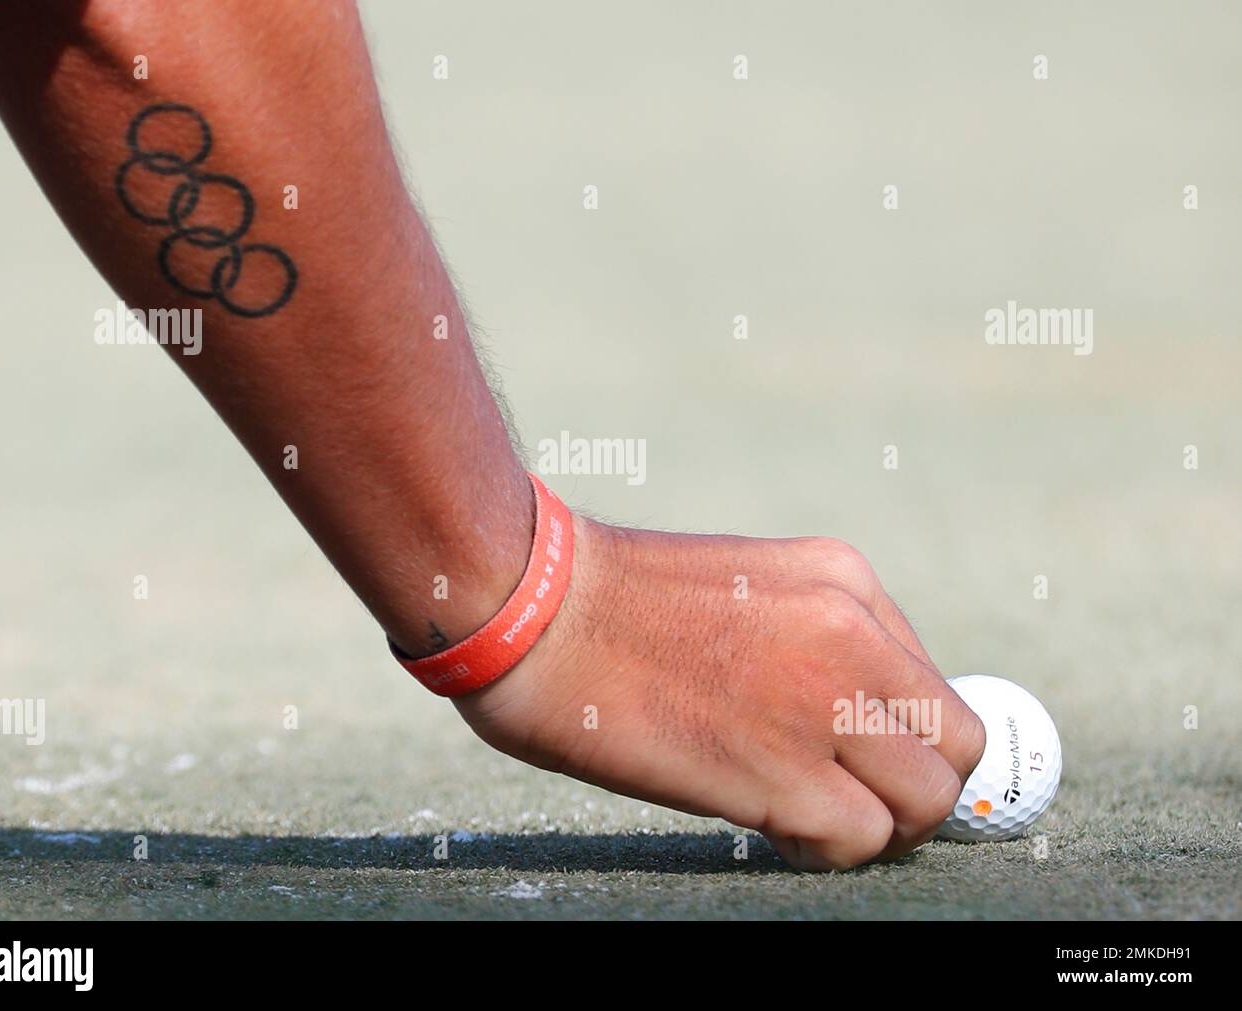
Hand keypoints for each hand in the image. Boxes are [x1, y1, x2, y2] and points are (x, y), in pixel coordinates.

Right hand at [453, 515, 985, 869]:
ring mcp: (823, 702)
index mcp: (843, 580)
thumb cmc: (611, 601)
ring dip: (881, 826)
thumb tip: (859, 710)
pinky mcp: (781, 771)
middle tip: (856, 801)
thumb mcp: (746, 582)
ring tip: (814, 822)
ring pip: (929, 801)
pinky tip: (775, 834)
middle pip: (956, 743)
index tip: (856, 756)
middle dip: (917, 787)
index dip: (902, 734)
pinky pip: (861, 840)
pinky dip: (830, 853)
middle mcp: (853, 634)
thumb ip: (814, 633)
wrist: (534, 608)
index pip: (932, 682)